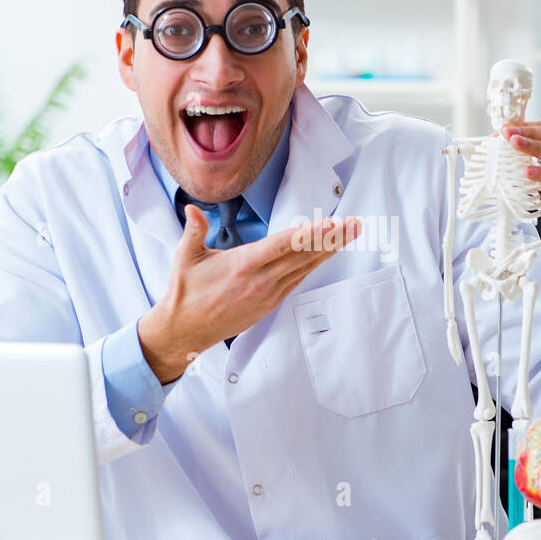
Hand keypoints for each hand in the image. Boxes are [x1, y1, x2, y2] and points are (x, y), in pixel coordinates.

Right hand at [137, 205, 360, 382]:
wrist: (186, 330)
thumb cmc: (185, 292)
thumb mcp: (185, 258)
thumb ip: (194, 231)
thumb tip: (193, 209)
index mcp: (241, 266)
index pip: (282, 246)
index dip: (308, 234)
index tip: (330, 224)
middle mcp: (260, 281)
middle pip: (302, 255)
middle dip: (331, 239)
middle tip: (355, 224)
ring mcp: (267, 294)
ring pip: (305, 268)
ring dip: (329, 250)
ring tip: (350, 234)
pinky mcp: (270, 304)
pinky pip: (297, 280)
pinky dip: (314, 265)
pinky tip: (328, 254)